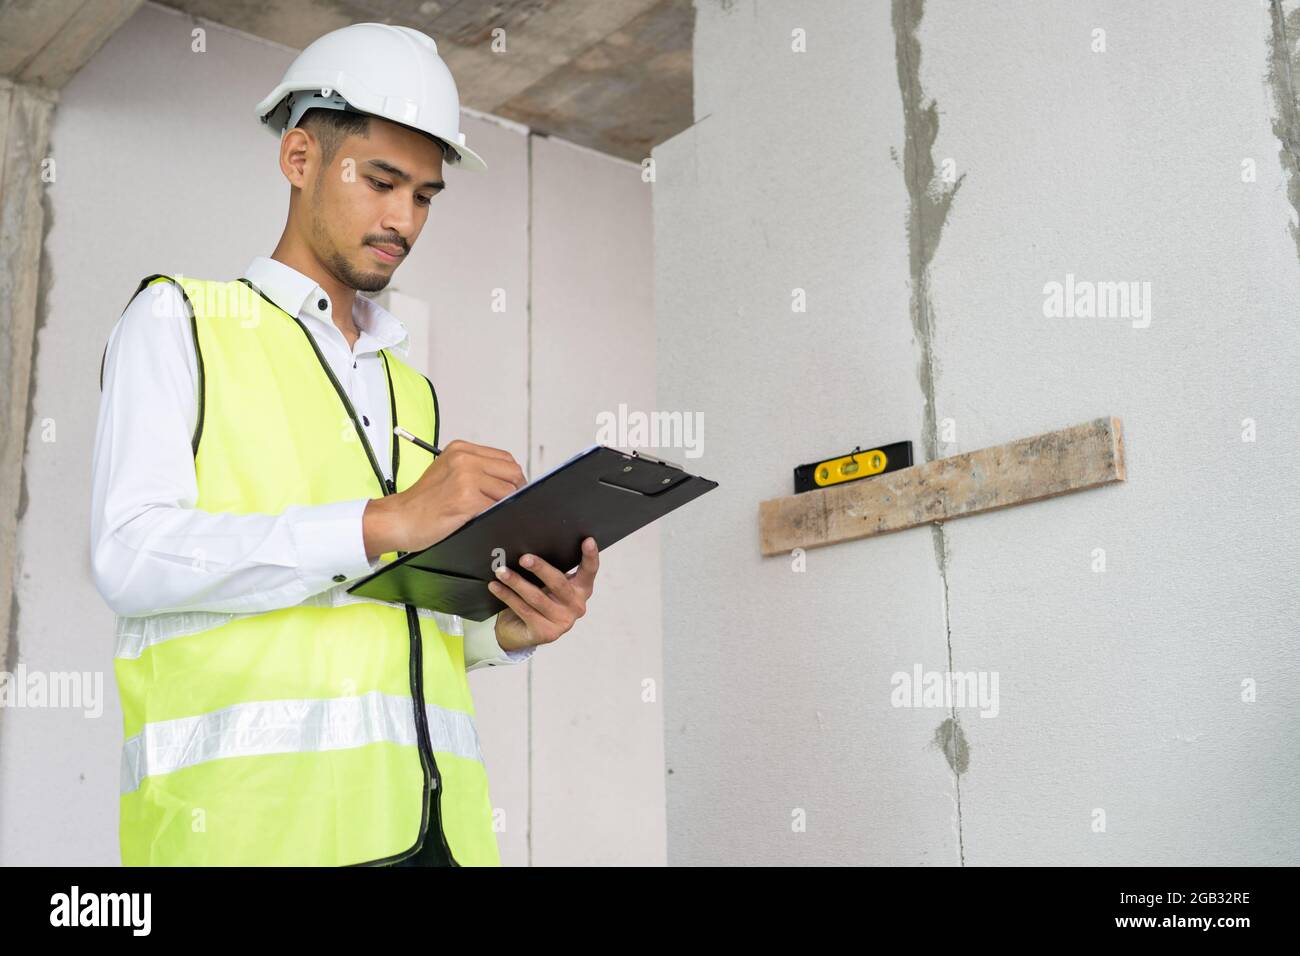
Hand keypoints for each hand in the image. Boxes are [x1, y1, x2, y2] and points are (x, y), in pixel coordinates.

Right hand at [363, 440, 524, 558]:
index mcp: (461, 449)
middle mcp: (464, 458)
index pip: (505, 458)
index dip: (513, 477)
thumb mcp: (448, 472)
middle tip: (507, 505)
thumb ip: (475, 470)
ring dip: (504, 505)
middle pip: (512, 472)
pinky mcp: (467, 498)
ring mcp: (466, 477)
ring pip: (508, 491)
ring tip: (487, 513)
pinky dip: (495, 516)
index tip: (512, 490)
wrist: (397, 518)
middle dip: (515, 491)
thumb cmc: (422, 502)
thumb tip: (510, 481)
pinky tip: (481, 520)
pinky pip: (497, 508)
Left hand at [489, 537, 599, 650]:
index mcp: (581, 589)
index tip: (588, 540)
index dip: (590, 556)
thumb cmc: (538, 598)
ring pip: (536, 597)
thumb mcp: (547, 584)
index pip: (589, 571)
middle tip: (524, 558)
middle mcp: (576, 606)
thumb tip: (528, 548)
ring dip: (516, 582)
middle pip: (559, 583)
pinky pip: (523, 610)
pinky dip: (507, 596)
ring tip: (501, 571)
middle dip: (540, 568)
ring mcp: (563, 622)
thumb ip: (548, 570)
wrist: (523, 630)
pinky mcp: (545, 633)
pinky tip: (496, 586)